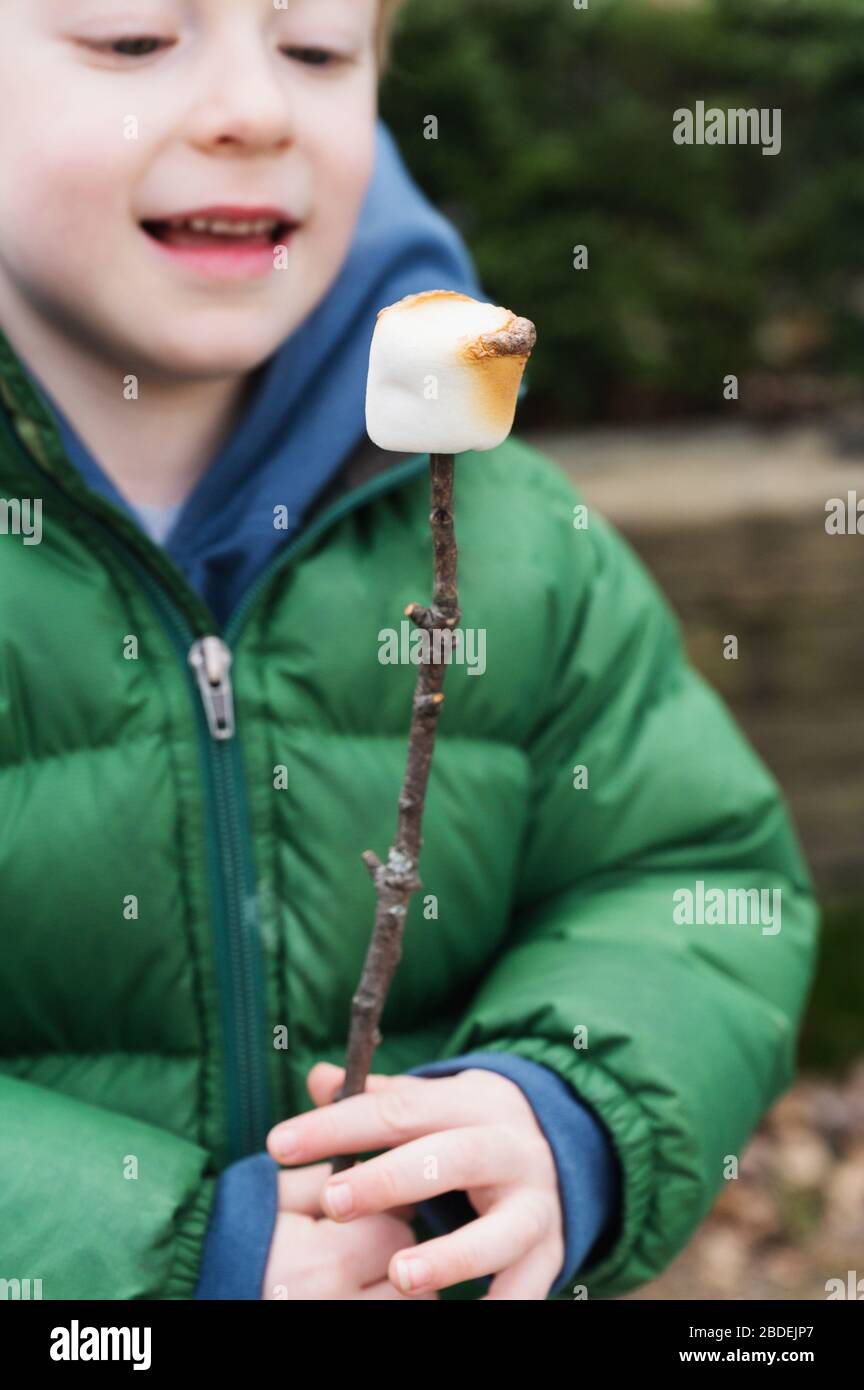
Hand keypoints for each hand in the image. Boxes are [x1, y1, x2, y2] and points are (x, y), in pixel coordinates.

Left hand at [266, 1063, 564, 1299]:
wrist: (567, 1144)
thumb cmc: (468, 1129)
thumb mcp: (432, 1103)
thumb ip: (377, 1097)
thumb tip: (319, 1078)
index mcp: (468, 1103)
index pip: (397, 1109)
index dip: (337, 1125)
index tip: (279, 1144)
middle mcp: (506, 1147)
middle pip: (450, 1157)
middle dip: (390, 1178)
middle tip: (333, 1200)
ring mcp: (534, 1201)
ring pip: (500, 1229)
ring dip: (452, 1255)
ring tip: (400, 1275)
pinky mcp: (551, 1249)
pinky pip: (528, 1284)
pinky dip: (501, 1306)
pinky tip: (465, 1318)